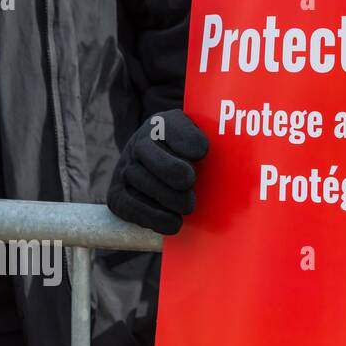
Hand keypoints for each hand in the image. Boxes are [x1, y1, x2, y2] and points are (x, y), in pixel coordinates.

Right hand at [106, 110, 208, 234]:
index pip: (173, 127)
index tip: (202, 153)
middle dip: (177, 174)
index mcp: (164, 123)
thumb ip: (215, 141)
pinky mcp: (116, 195)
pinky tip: (173, 222)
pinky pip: (130, 206)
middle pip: (155, 157)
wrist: (158, 167)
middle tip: (191, 185)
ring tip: (187, 206)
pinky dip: (153, 217)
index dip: (191, 142)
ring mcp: (125, 168)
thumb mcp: (204, 138)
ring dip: (170, 199)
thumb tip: (228, 158)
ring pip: (144, 182)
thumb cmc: (191, 155)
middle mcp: (140, 142)